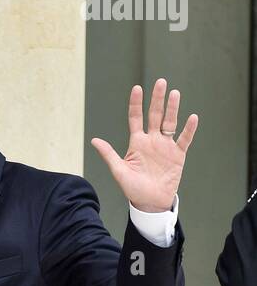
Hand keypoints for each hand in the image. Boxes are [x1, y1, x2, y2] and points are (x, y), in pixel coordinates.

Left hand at [90, 79, 197, 211]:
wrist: (150, 203)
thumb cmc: (133, 188)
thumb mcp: (119, 171)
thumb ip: (109, 154)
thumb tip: (94, 140)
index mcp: (137, 143)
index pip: (136, 118)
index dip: (136, 104)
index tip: (137, 88)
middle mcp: (152, 140)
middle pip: (155, 115)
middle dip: (157, 99)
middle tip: (161, 82)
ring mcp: (166, 146)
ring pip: (170, 122)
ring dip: (173, 108)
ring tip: (175, 93)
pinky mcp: (178, 155)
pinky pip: (184, 139)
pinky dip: (188, 129)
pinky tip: (192, 117)